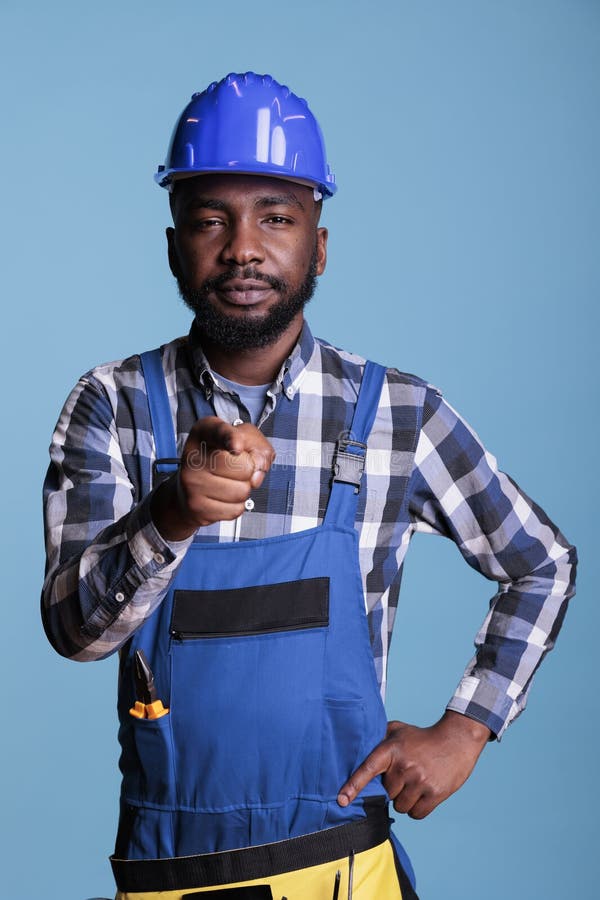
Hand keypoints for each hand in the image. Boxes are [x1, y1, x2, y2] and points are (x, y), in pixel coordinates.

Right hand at [151, 416, 275, 540]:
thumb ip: (259, 448)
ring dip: (243, 490)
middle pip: (244, 467)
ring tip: (229, 483)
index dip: (232, 439)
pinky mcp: (196, 506)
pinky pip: (235, 510)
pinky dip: (236, 506)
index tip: (237, 446)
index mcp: (205, 432)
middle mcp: (194, 456)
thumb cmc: (220, 459)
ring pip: (242, 492)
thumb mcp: (243, 440)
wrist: (190, 489)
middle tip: (236, 469)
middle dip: (250, 471)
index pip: (220, 433)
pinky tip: (223, 497)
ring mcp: (192, 483)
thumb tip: (256, 475)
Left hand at [337, 710, 490, 818]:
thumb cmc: (422, 737)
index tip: (341, 800)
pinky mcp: (435, 793)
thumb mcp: (397, 730)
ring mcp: (420, 781)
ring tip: (416, 783)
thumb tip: (357, 749)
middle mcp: (404, 766)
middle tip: (406, 775)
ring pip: (401, 806)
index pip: (368, 769)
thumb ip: (377, 739)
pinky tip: (424, 793)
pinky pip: (416, 814)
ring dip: (406, 800)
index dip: (353, 786)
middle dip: (394, 788)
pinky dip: (418, 809)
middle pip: (386, 794)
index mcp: (391, 749)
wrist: (456, 739)